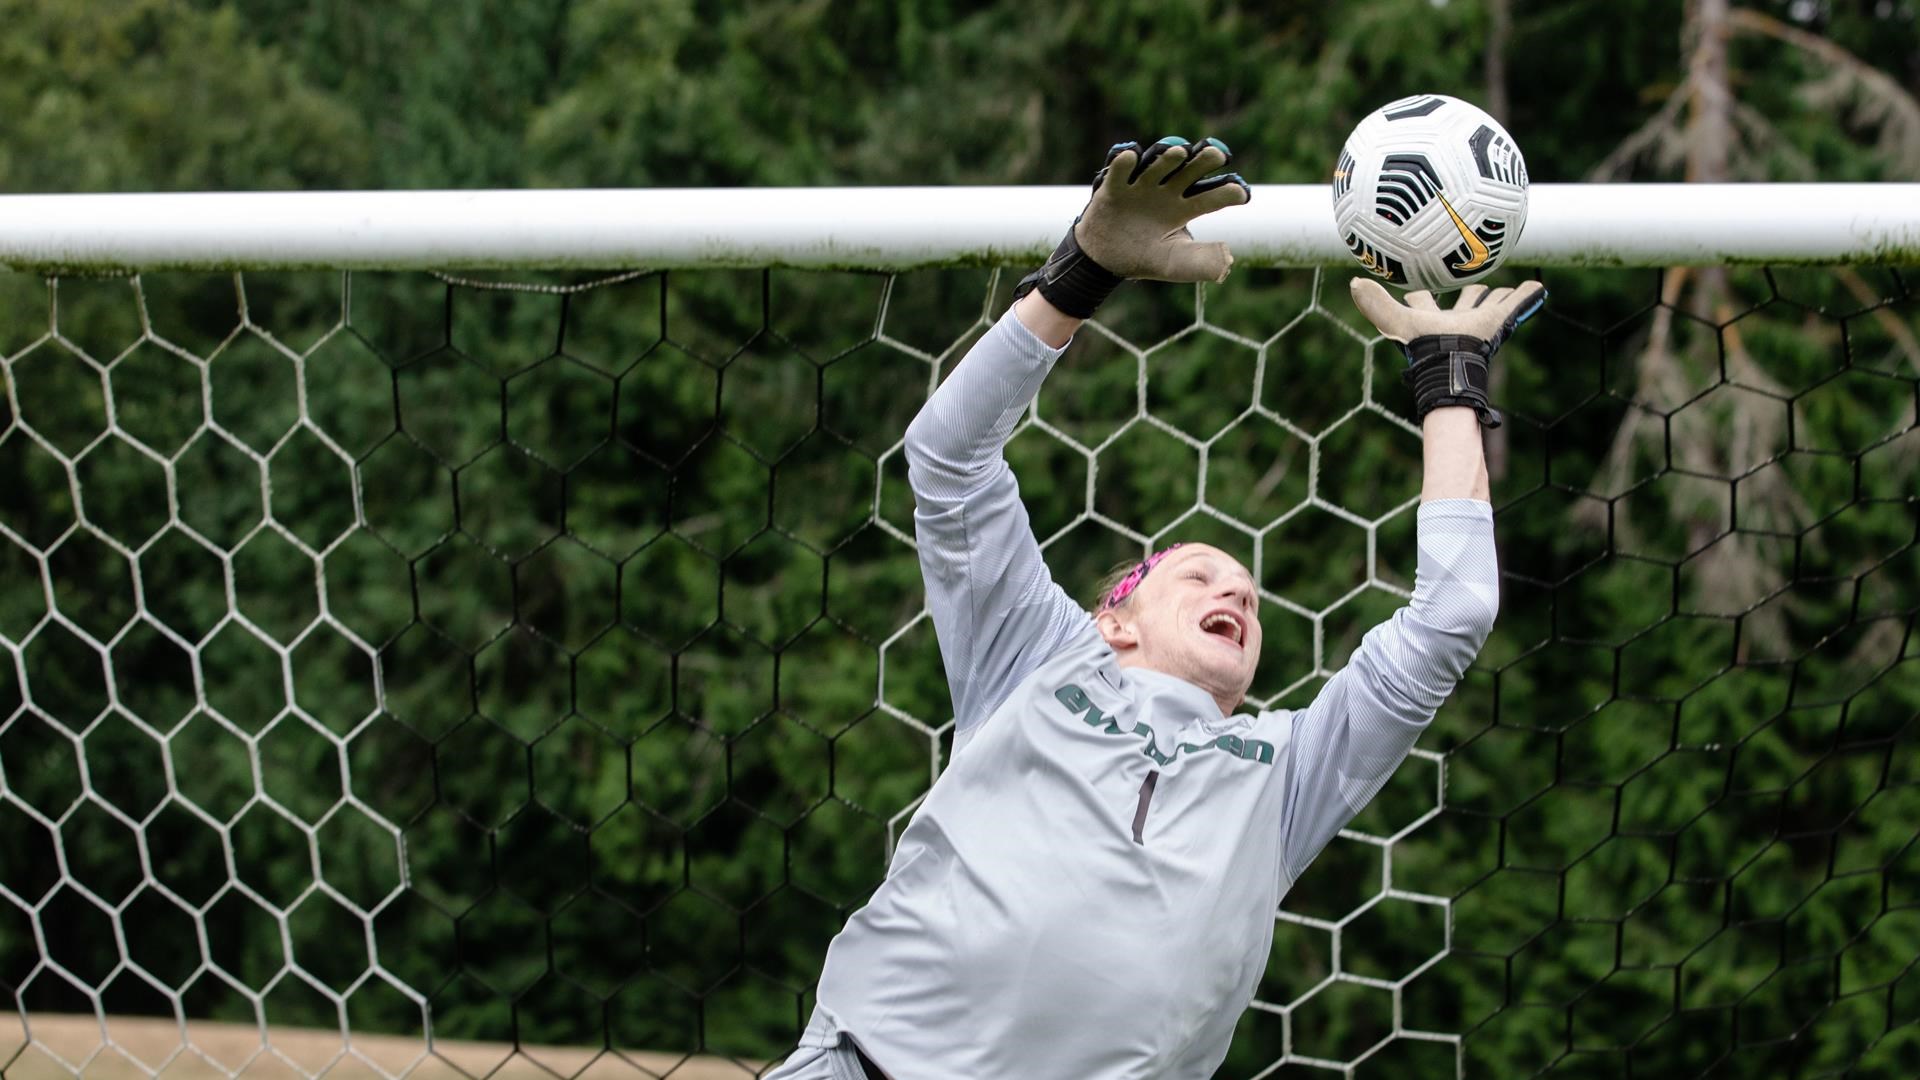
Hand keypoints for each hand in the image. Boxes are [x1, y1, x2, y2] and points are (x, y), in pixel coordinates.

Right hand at [1012, 136, 1249, 318]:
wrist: (1105, 261)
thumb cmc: (1144, 257)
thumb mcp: (1174, 264)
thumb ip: (1200, 262)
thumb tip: (1227, 260)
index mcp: (1184, 208)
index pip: (1210, 198)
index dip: (1226, 194)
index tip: (1242, 194)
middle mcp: (1166, 191)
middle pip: (1188, 171)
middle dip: (1203, 161)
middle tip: (1218, 155)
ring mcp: (1140, 187)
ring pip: (1157, 166)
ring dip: (1168, 158)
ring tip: (1180, 152)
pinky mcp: (1114, 188)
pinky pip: (1119, 172)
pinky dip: (1123, 163)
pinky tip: (1130, 156)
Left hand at [1349, 278, 1545, 427]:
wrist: (1451, 361)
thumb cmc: (1422, 344)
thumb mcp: (1394, 320)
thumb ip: (1374, 304)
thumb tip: (1354, 283)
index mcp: (1431, 319)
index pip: (1424, 301)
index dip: (1420, 294)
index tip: (1421, 281)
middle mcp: (1456, 320)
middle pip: (1464, 302)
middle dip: (1470, 293)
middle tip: (1475, 281)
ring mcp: (1480, 322)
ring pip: (1492, 304)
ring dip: (1501, 296)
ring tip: (1509, 289)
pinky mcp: (1500, 322)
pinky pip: (1517, 304)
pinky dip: (1528, 296)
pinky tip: (1539, 287)